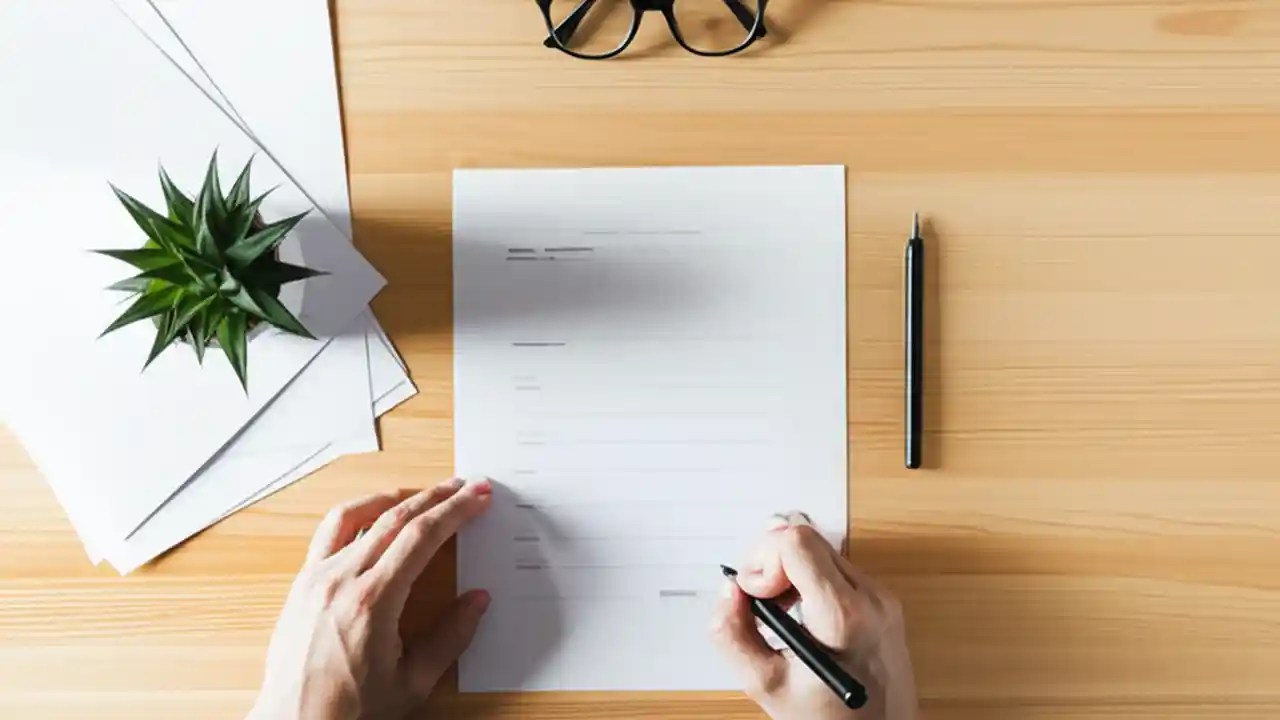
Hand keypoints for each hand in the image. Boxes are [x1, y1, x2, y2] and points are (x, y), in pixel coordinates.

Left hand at [249, 478, 493, 719]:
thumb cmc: (350, 713)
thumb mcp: (413, 683)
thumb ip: (451, 637)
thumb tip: (479, 600)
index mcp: (373, 602)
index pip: (422, 537)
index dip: (455, 512)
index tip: (478, 497)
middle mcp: (341, 580)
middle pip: (396, 518)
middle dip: (437, 497)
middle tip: (467, 486)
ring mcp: (316, 578)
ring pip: (359, 516)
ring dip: (397, 498)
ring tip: (424, 493)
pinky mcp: (301, 584)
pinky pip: (329, 533)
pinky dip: (358, 514)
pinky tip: (375, 516)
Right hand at [711, 513, 917, 719]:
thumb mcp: (766, 685)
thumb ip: (733, 634)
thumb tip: (730, 590)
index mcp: (843, 617)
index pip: (797, 543)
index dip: (764, 559)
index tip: (754, 593)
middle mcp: (871, 598)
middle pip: (807, 539)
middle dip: (771, 563)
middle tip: (759, 602)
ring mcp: (882, 597)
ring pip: (821, 550)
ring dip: (789, 573)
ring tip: (780, 614)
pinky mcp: (883, 601)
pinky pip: (836, 569)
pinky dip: (809, 582)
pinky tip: (802, 617)